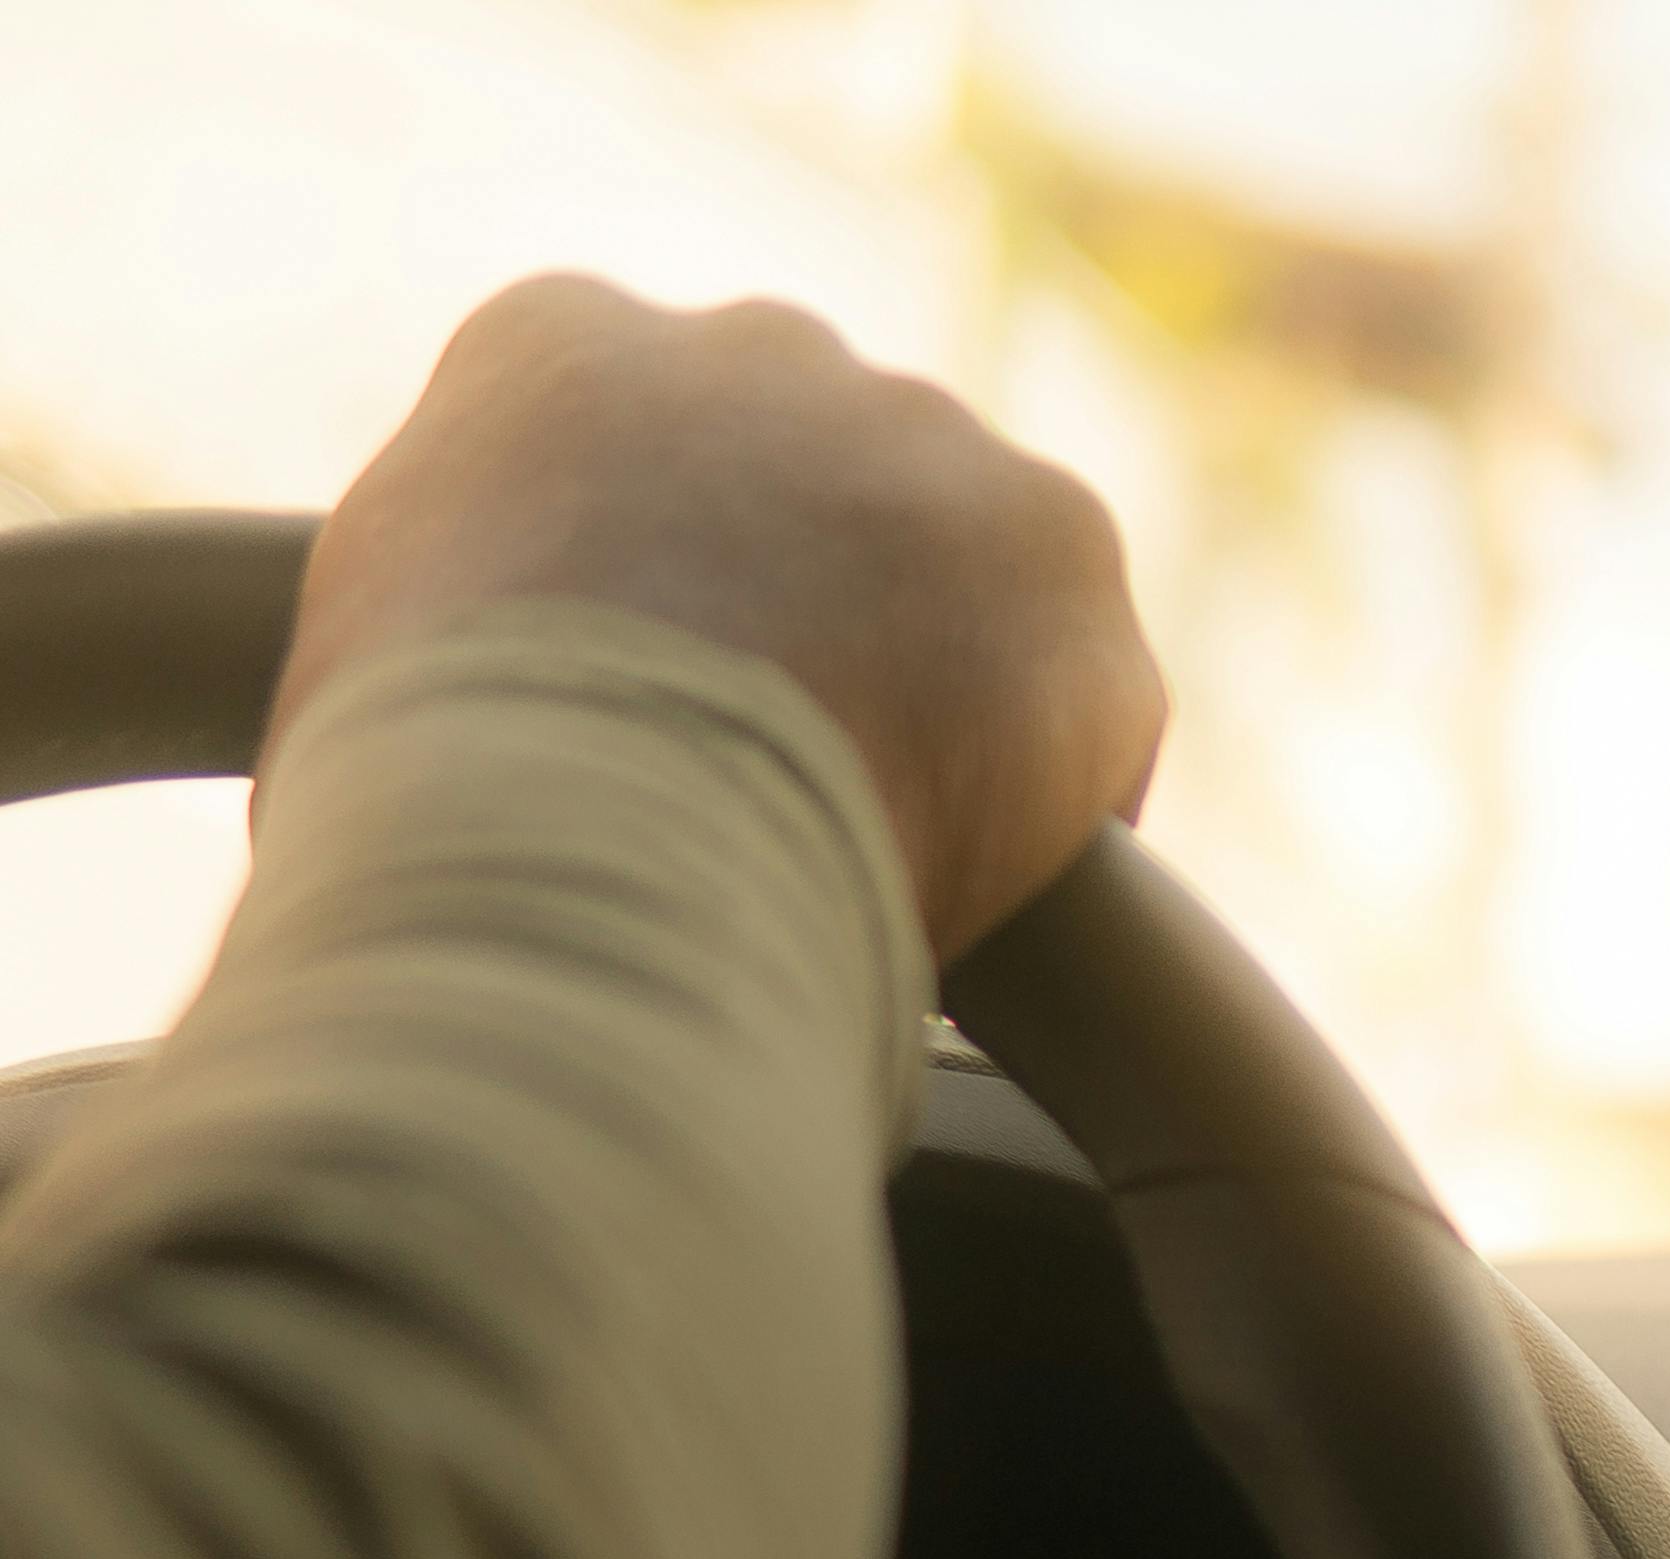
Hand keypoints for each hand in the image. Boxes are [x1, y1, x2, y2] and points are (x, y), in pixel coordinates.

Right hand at [272, 276, 1169, 956]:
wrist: (593, 819)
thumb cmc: (433, 784)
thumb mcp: (367, 660)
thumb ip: (453, 624)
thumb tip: (465, 738)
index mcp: (561, 345)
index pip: (645, 438)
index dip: (672, 589)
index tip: (679, 697)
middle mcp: (763, 350)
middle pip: (827, 482)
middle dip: (830, 614)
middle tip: (802, 777)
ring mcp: (930, 438)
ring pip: (975, 572)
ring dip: (955, 692)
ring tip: (897, 846)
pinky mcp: (1065, 553)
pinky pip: (1091, 689)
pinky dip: (1062, 792)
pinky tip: (1003, 891)